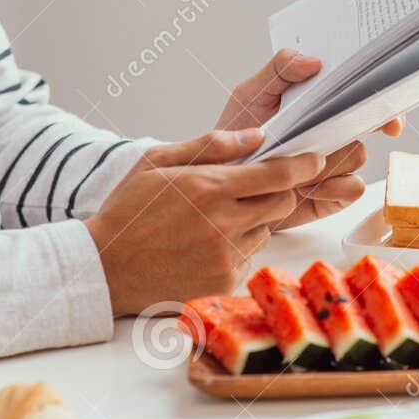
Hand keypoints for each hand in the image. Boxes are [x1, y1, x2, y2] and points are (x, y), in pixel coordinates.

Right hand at [85, 128, 324, 315]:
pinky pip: (250, 258)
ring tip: (215, 220)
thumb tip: (256, 136)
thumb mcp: (157, 161)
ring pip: (266, 231)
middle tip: (252, 189)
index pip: (278, 174)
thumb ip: (210, 144)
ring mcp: (225, 256)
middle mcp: (223, 224)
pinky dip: (238, 249)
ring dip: (254, 222)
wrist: (104, 267)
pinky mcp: (224, 282)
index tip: (314, 159)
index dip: (303, 165)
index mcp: (209, 188)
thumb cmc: (128, 209)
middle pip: (281, 203)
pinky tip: (206, 246)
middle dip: (276, 192)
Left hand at [217, 50, 404, 230]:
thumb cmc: (237, 134)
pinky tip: (307, 188)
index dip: (381, 99)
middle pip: (368, 126)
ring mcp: (335, 165)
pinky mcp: (331, 196)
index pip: (361, 97)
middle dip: (365, 127)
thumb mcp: (251, 94)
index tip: (384, 106)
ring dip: (332, 159)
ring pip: (359, 156)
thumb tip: (314, 61)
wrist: (222, 179)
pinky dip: (333, 188)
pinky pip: (352, 189)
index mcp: (321, 107)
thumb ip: (280, 70)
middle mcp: (334, 134)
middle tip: (342, 127)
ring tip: (298, 162)